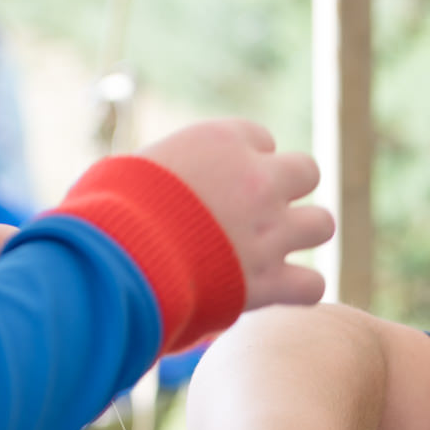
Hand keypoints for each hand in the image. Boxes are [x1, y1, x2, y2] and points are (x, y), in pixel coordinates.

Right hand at [135, 119, 334, 310]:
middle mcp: (256, 180)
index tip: (221, 183)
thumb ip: (164, 170)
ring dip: (302, 236)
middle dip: (287, 191)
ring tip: (272, 250)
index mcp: (222, 140)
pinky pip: (313, 285)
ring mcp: (269, 231)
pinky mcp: (268, 281)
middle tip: (257, 214)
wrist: (115, 257)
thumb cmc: (107, 211)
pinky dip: (300, 290)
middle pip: (306, 172)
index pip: (261, 139)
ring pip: (322, 224)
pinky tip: (278, 290)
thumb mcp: (129, 169)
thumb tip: (160, 188)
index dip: (245, 162)